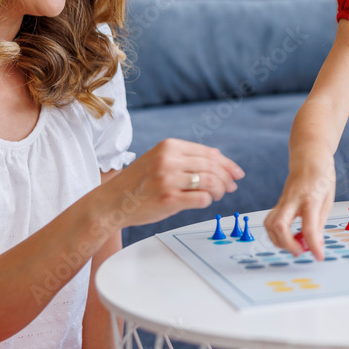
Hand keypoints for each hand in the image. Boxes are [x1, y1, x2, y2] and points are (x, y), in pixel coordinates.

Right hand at [96, 138, 243, 228]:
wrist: (111, 202)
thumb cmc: (138, 183)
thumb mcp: (159, 159)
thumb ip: (187, 157)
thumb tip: (220, 158)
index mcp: (169, 146)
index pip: (208, 152)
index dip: (227, 164)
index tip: (237, 173)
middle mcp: (169, 160)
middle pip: (212, 167)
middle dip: (226, 178)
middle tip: (231, 187)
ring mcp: (168, 179)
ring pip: (210, 182)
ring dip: (219, 190)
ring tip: (217, 195)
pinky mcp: (169, 199)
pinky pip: (201, 199)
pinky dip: (208, 201)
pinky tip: (204, 201)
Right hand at [263, 159, 335, 259]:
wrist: (309, 156)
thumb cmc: (321, 175)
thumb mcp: (328, 199)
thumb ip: (320, 223)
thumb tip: (316, 244)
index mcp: (310, 198)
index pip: (309, 227)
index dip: (313, 246)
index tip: (319, 257)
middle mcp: (292, 200)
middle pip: (279, 226)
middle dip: (287, 244)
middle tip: (301, 251)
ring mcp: (283, 201)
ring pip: (269, 224)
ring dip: (278, 240)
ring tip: (294, 245)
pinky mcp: (278, 203)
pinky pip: (271, 220)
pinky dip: (276, 233)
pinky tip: (289, 236)